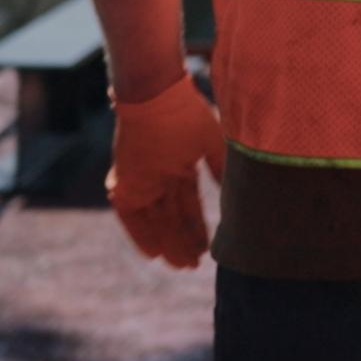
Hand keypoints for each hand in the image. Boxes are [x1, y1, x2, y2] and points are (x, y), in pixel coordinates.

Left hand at [108, 72, 226, 268]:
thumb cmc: (187, 113)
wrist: (154, 95)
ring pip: (155, 221)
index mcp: (181, 167)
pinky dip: (141, 235)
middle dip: (183, 241)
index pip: (190, 205)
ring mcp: (141, 182)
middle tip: (194, 265)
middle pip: (172, 217)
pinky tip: (154, 253)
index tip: (209, 248)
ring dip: (167, 243)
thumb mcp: (212, 144)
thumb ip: (221, 171)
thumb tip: (234, 195)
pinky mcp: (125, 183)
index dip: (199, 227)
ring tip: (181, 264)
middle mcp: (159, 178)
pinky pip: (131, 217)